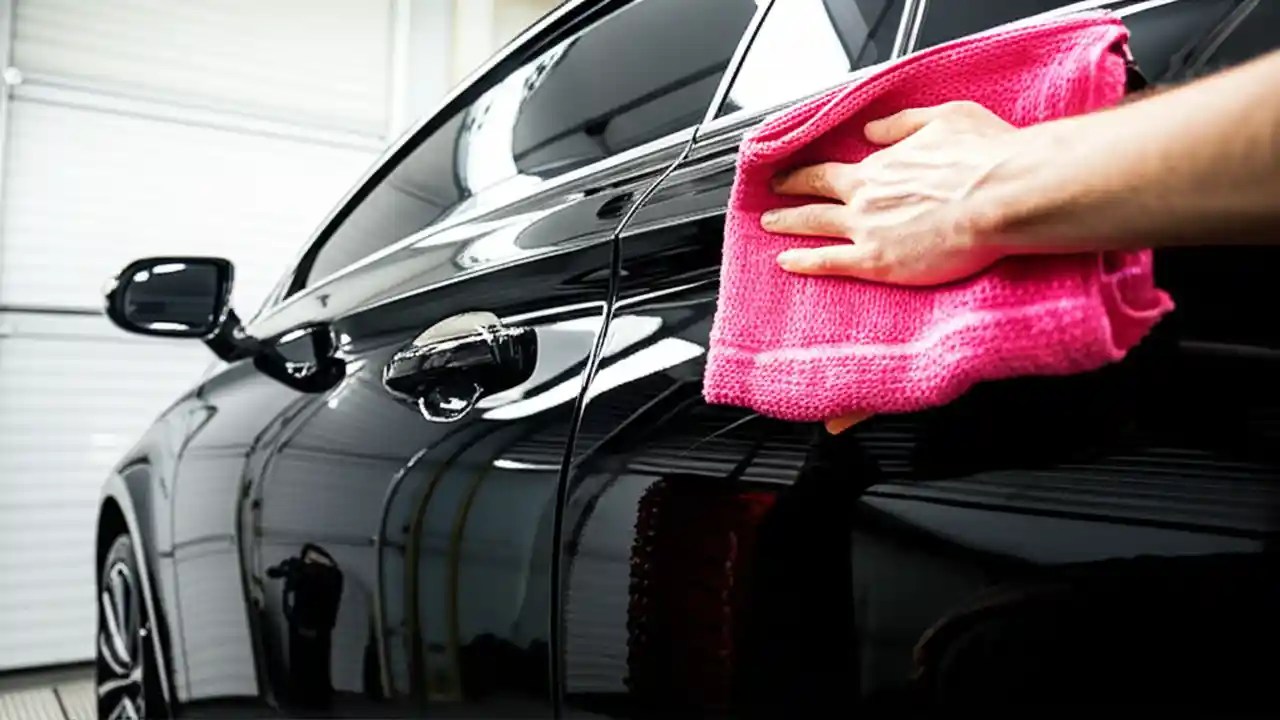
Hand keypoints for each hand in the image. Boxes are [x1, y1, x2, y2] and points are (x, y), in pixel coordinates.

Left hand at [761, 101, 1016, 285]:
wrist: (1005, 196)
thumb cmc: (986, 157)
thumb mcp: (944, 118)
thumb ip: (901, 125)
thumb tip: (873, 131)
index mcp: (879, 166)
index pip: (829, 170)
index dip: (804, 173)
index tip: (786, 175)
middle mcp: (865, 198)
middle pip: (814, 198)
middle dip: (787, 199)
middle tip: (768, 202)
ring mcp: (867, 231)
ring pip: (814, 228)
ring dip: (787, 226)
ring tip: (768, 227)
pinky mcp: (879, 262)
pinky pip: (830, 263)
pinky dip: (803, 261)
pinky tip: (785, 262)